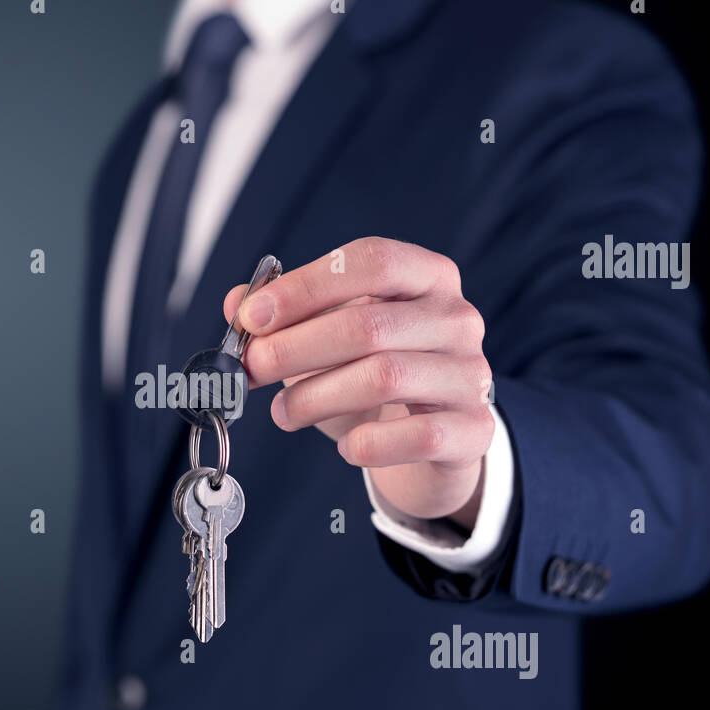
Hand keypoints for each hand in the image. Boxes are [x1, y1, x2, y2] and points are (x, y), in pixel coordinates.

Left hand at [223, 237, 493, 527]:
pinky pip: (418, 435)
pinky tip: (346, 447)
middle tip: (251, 370)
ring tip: (282, 413)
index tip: (251, 318)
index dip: (306, 287)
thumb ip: (284, 316)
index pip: (371, 261)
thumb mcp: (330, 337)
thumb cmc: (375, 374)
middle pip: (369, 324)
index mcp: (427, 277)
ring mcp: (471, 373)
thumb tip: (235, 303)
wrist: (433, 439)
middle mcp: (458, 318)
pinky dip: (369, 443)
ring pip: (385, 377)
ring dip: (316, 397)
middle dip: (295, 348)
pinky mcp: (474, 429)